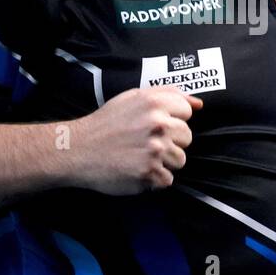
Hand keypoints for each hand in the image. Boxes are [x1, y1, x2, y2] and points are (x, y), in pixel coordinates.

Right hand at [70, 87, 202, 194]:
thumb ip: (168, 95)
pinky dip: (154, 179)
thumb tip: (198, 104)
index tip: (155, 126)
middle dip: (170, 142)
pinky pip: (167, 179)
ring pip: (180, 160)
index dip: (172, 119)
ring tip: (141, 157)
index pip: (187, 112)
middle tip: (145, 143)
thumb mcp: (133, 98)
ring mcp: (155, 150)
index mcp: (154, 103)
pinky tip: (137, 169)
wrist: (77, 149)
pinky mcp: (150, 172)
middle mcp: (158, 125)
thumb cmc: (105, 124)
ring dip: (164, 162)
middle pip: (186, 137)